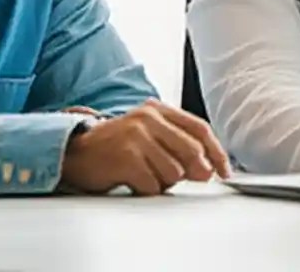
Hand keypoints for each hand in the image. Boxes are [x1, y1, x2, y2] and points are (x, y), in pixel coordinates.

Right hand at [60, 99, 231, 194]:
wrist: (75, 151)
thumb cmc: (117, 146)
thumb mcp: (149, 135)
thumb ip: (178, 146)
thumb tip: (208, 170)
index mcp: (158, 110)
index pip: (199, 128)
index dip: (216, 152)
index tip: (224, 170)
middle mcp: (148, 119)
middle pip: (191, 151)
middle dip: (197, 170)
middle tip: (195, 179)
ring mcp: (136, 137)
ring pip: (173, 171)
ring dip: (165, 181)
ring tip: (147, 174)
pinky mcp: (125, 158)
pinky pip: (152, 184)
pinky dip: (147, 189)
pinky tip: (133, 181)